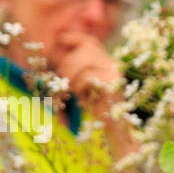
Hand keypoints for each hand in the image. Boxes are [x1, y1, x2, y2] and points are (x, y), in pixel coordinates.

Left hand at [55, 31, 138, 162]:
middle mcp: (113, 65)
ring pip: (82, 63)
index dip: (72, 38)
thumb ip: (74, 72)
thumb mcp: (82, 88)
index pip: (89, 41)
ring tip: (75, 94)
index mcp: (106, 63)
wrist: (116, 133)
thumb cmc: (96, 113)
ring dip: (71, 78)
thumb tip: (57, 57)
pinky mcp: (113, 84)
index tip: (60, 42)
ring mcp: (114, 73)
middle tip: (64, 83)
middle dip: (67, 63)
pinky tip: (83, 100)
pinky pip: (87, 77)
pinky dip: (79, 88)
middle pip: (84, 48)